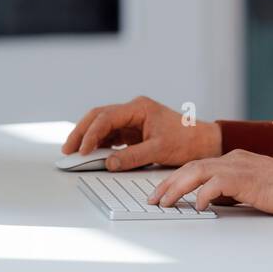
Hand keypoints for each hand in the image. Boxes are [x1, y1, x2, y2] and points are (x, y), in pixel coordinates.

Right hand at [61, 96, 221, 170]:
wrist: (204, 142)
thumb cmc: (187, 141)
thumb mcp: (159, 149)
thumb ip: (133, 156)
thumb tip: (109, 163)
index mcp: (138, 108)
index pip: (106, 117)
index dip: (91, 133)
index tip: (82, 150)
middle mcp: (133, 111)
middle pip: (98, 117)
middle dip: (82, 132)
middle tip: (68, 149)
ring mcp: (132, 120)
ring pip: (102, 125)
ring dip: (88, 138)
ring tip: (74, 153)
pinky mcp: (134, 131)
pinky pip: (111, 135)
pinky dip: (100, 144)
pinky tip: (92, 154)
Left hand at [148, 150, 272, 215]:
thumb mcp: (252, 186)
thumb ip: (232, 188)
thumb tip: (211, 199)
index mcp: (234, 158)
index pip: (196, 165)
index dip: (176, 178)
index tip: (161, 192)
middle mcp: (233, 158)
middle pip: (191, 166)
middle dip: (168, 183)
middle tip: (154, 199)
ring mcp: (240, 166)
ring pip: (198, 171)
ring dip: (177, 187)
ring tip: (165, 202)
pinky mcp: (247, 178)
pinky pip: (217, 184)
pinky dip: (203, 194)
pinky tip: (197, 205)